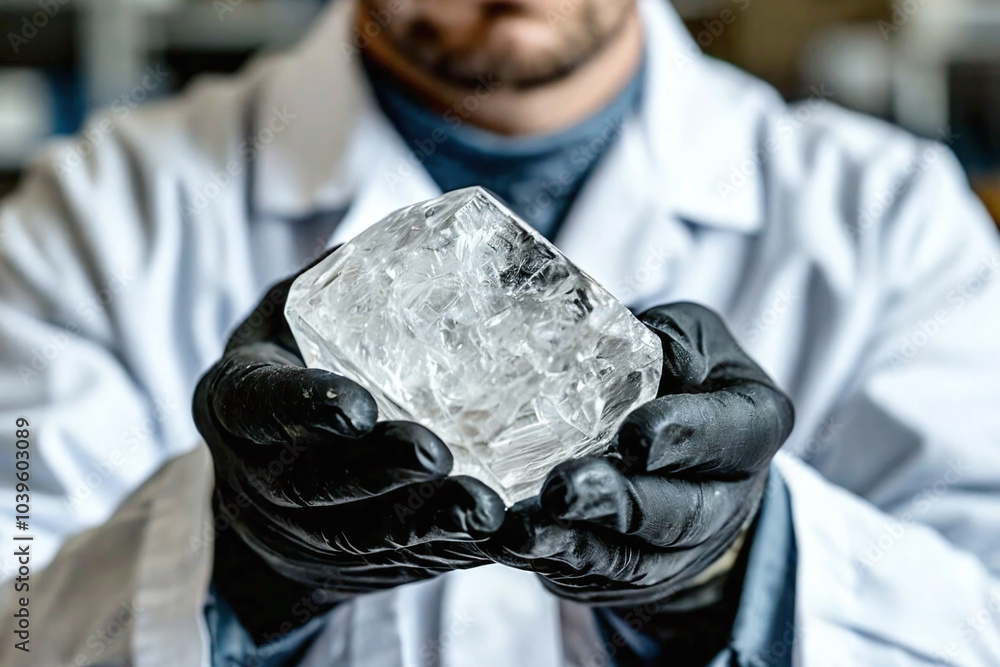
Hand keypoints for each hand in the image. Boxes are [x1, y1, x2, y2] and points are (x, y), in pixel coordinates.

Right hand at [192, 255, 504, 637]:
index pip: (259, 406)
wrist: (269, 483)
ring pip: (361, 536)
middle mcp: (263, 473)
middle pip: (314, 484)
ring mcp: (303, 528)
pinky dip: (450, 553)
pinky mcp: (351, 562)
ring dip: (423, 526)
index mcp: (240, 402)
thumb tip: (421, 231)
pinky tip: (500, 535)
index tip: (356, 406)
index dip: (303, 408)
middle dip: (376, 472)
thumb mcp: (290, 319)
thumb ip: (339, 284)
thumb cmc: (292, 371)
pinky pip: (400, 564)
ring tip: (483, 511)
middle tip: (435, 455)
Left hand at [488, 302, 793, 606]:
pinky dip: (549, 565)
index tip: (633, 436)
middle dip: (616, 505)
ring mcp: (683, 549)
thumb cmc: (685, 375)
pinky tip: (508, 544)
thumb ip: (671, 337)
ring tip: (520, 529)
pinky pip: (595, 579)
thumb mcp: (694, 337)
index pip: (729, 436)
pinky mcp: (634, 577)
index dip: (682, 438)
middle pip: (678, 514)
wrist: (684, 447)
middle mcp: (729, 498)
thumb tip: (628, 346)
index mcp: (754, 424)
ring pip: (631, 559)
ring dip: (571, 546)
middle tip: (562, 489)